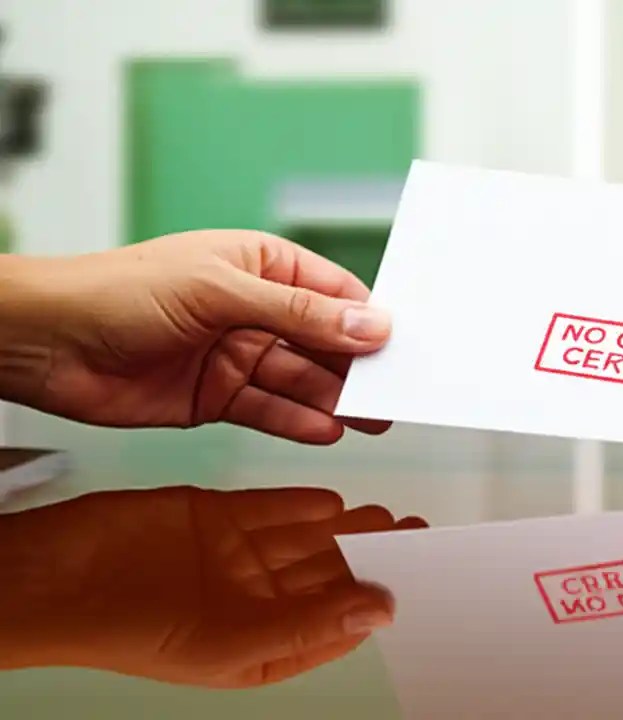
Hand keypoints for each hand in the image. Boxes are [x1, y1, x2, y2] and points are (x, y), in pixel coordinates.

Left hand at [0, 230, 391, 442]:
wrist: (44, 344)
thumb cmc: (117, 291)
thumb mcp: (221, 291)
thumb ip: (299, 314)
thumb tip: (367, 326)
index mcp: (260, 266)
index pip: (333, 293)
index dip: (369, 320)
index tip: (404, 346)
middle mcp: (253, 311)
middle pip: (324, 342)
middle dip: (358, 367)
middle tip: (397, 392)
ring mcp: (236, 356)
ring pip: (301, 381)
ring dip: (335, 399)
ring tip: (371, 417)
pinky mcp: (216, 398)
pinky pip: (270, 411)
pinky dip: (298, 423)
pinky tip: (326, 430)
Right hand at [0, 486, 425, 687]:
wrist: (59, 578)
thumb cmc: (128, 630)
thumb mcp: (232, 642)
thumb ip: (311, 624)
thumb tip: (380, 611)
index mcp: (261, 646)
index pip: (335, 627)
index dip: (376, 606)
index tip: (423, 587)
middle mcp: (254, 601)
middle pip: (329, 577)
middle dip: (374, 560)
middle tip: (422, 541)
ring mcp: (236, 557)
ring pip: (309, 540)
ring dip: (351, 530)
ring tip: (396, 520)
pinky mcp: (219, 516)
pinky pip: (276, 508)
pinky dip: (307, 504)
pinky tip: (340, 502)